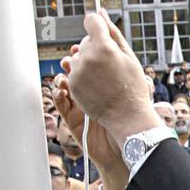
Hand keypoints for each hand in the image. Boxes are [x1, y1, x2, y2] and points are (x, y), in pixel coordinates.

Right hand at [54, 52, 125, 185]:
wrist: (127, 145)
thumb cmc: (131, 119)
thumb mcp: (129, 88)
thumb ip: (123, 67)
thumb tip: (119, 44)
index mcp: (102, 85)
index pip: (88, 66)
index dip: (82, 56)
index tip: (81, 47)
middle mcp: (90, 94)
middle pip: (74, 74)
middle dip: (70, 64)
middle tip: (71, 59)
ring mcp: (79, 106)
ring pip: (64, 87)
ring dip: (61, 78)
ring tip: (66, 75)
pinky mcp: (72, 120)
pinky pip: (60, 105)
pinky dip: (58, 95)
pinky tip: (63, 90)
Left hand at [56, 9, 159, 150]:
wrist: (126, 116)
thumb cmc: (132, 86)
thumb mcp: (128, 57)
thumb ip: (113, 32)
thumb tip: (100, 11)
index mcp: (103, 46)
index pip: (91, 21)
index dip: (97, 25)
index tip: (103, 34)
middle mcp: (87, 56)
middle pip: (85, 41)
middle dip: (95, 47)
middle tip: (110, 65)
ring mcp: (78, 71)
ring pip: (78, 56)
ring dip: (88, 62)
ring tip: (103, 77)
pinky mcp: (72, 85)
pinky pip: (74, 71)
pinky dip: (83, 75)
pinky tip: (97, 85)